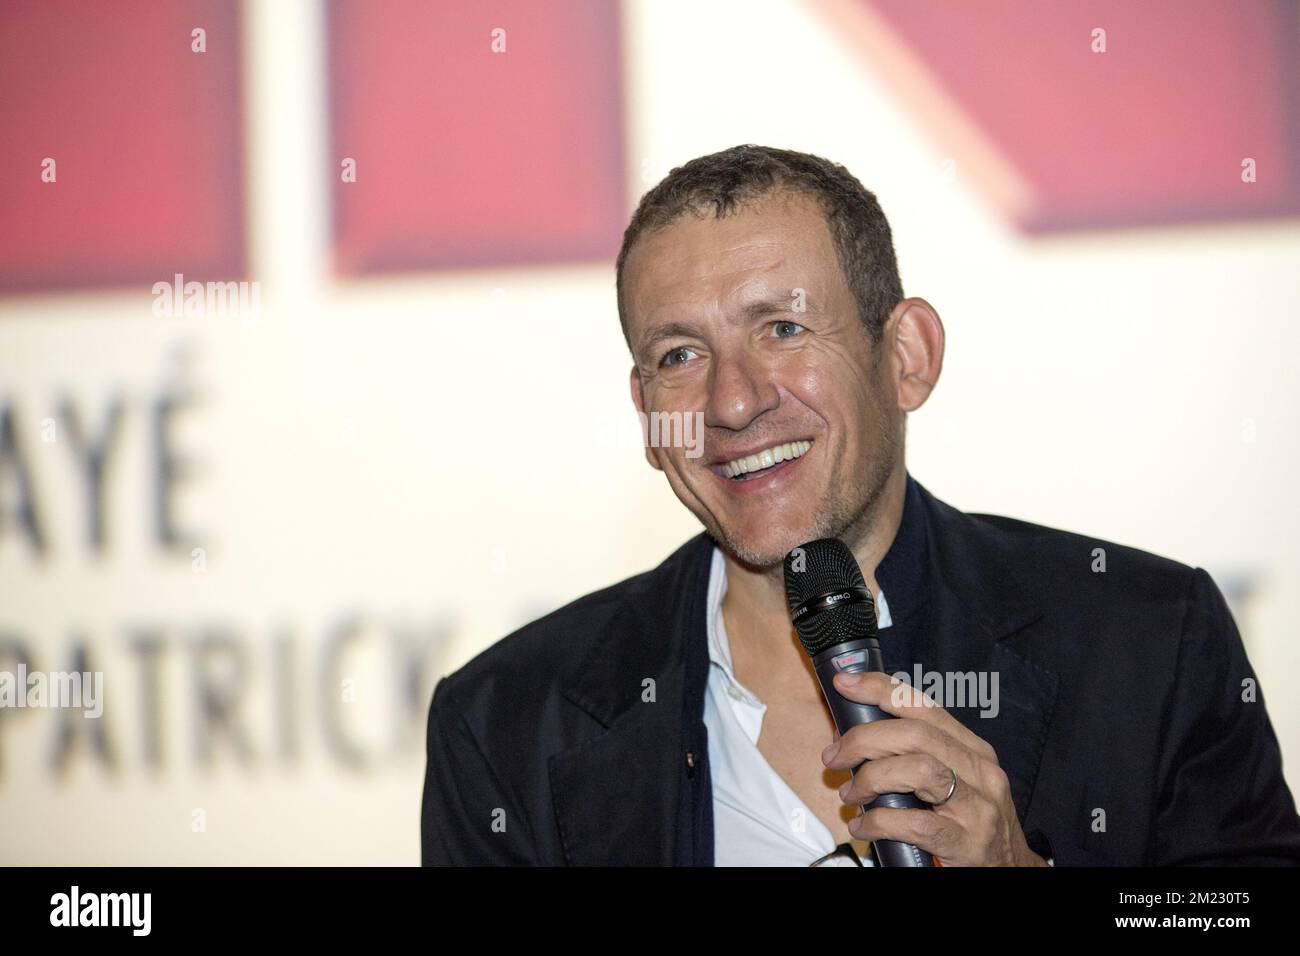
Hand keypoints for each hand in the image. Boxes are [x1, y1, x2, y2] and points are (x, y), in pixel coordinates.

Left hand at [821, 671, 1048, 866]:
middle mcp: (980, 772)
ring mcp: (978, 808)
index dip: (882, 690)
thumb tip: (856, 740)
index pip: (925, 707)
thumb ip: (916, 757)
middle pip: (916, 735)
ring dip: (872, 778)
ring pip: (919, 770)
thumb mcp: (956, 781)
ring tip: (851, 795)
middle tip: (836, 755)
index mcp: (974, 751)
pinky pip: (915, 823)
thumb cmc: (973, 823)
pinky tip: (865, 827)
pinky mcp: (967, 843)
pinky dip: (880, 822)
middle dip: (865, 739)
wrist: (1013, 871)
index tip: (847, 684)